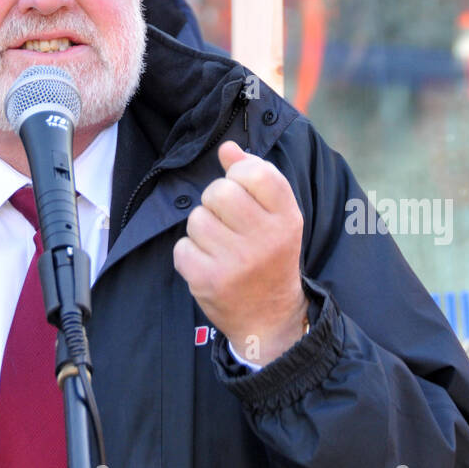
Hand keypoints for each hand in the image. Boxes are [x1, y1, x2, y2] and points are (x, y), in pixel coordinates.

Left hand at [173, 141, 307, 365]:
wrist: (270, 318)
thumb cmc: (270, 256)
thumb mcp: (277, 216)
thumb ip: (255, 175)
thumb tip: (226, 148)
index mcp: (287, 219)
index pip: (255, 172)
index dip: (239, 175)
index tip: (243, 192)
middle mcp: (266, 239)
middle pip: (219, 191)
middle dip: (215, 202)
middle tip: (227, 223)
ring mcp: (237, 262)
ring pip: (196, 218)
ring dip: (202, 230)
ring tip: (220, 246)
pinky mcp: (209, 281)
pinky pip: (181, 247)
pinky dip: (189, 254)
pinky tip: (208, 264)